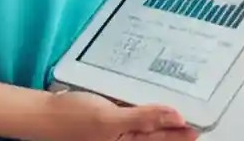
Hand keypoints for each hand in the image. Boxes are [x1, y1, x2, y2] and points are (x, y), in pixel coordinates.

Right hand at [35, 89, 200, 140]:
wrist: (41, 115)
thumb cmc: (71, 119)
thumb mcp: (109, 119)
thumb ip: (143, 118)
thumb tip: (176, 117)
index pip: (163, 140)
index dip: (183, 133)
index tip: (201, 124)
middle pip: (157, 137)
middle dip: (175, 129)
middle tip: (198, 121)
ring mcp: (116, 134)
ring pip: (146, 130)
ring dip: (161, 121)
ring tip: (180, 114)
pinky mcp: (108, 123)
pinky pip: (132, 120)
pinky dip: (144, 114)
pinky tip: (151, 106)